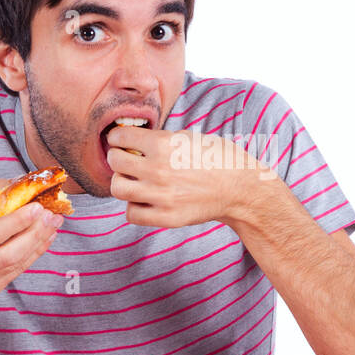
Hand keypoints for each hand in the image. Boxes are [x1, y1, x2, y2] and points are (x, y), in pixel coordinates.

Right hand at [0, 178, 61, 298]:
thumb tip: (23, 183)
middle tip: (53, 216)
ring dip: (39, 243)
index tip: (39, 207)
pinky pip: (14, 273)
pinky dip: (32, 255)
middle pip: (8, 255)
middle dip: (35, 234)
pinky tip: (43, 239)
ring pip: (15, 265)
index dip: (19, 221)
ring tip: (53, 224)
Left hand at [106, 126, 272, 227]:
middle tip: (127, 160)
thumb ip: (159, 139)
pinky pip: (131, 214)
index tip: (121, 141)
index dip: (117, 137)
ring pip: (118, 189)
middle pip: (114, 162)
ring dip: (123, 183)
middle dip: (118, 158)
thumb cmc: (217, 159)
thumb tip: (132, 141)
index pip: (119, 136)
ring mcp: (162, 196)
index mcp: (164, 145)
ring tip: (135, 182)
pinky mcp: (167, 217)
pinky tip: (146, 200)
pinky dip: (135, 207)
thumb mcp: (189, 138)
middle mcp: (159, 170)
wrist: (240, 189)